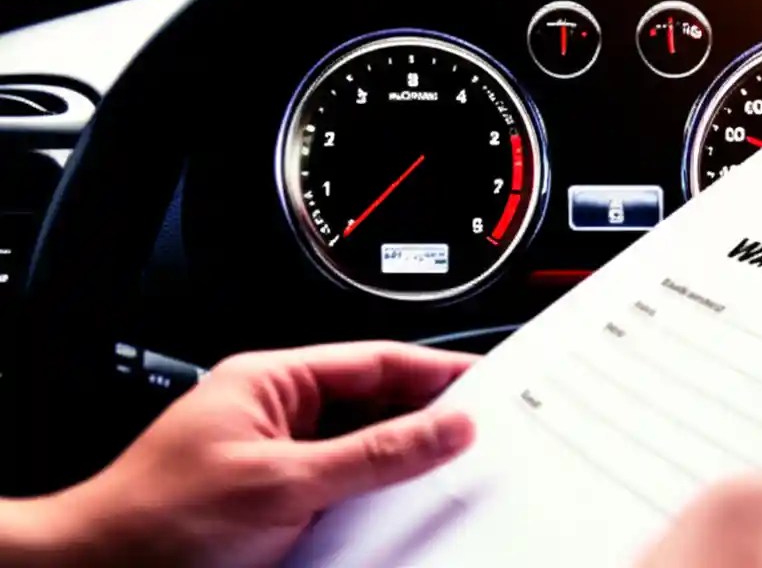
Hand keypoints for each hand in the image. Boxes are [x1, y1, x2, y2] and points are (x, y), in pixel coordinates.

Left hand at [19, 341, 476, 567]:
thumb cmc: (155, 520)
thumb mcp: (284, 483)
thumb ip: (374, 454)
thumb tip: (445, 427)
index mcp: (272, 380)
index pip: (376, 361)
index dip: (437, 370)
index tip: (486, 382)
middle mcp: (276, 412)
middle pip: (374, 403)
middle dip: (426, 417)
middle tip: (479, 434)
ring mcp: (276, 457)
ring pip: (363, 447)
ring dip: (401, 460)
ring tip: (445, 471)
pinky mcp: (277, 500)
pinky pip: (344, 486)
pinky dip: (376, 496)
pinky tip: (400, 508)